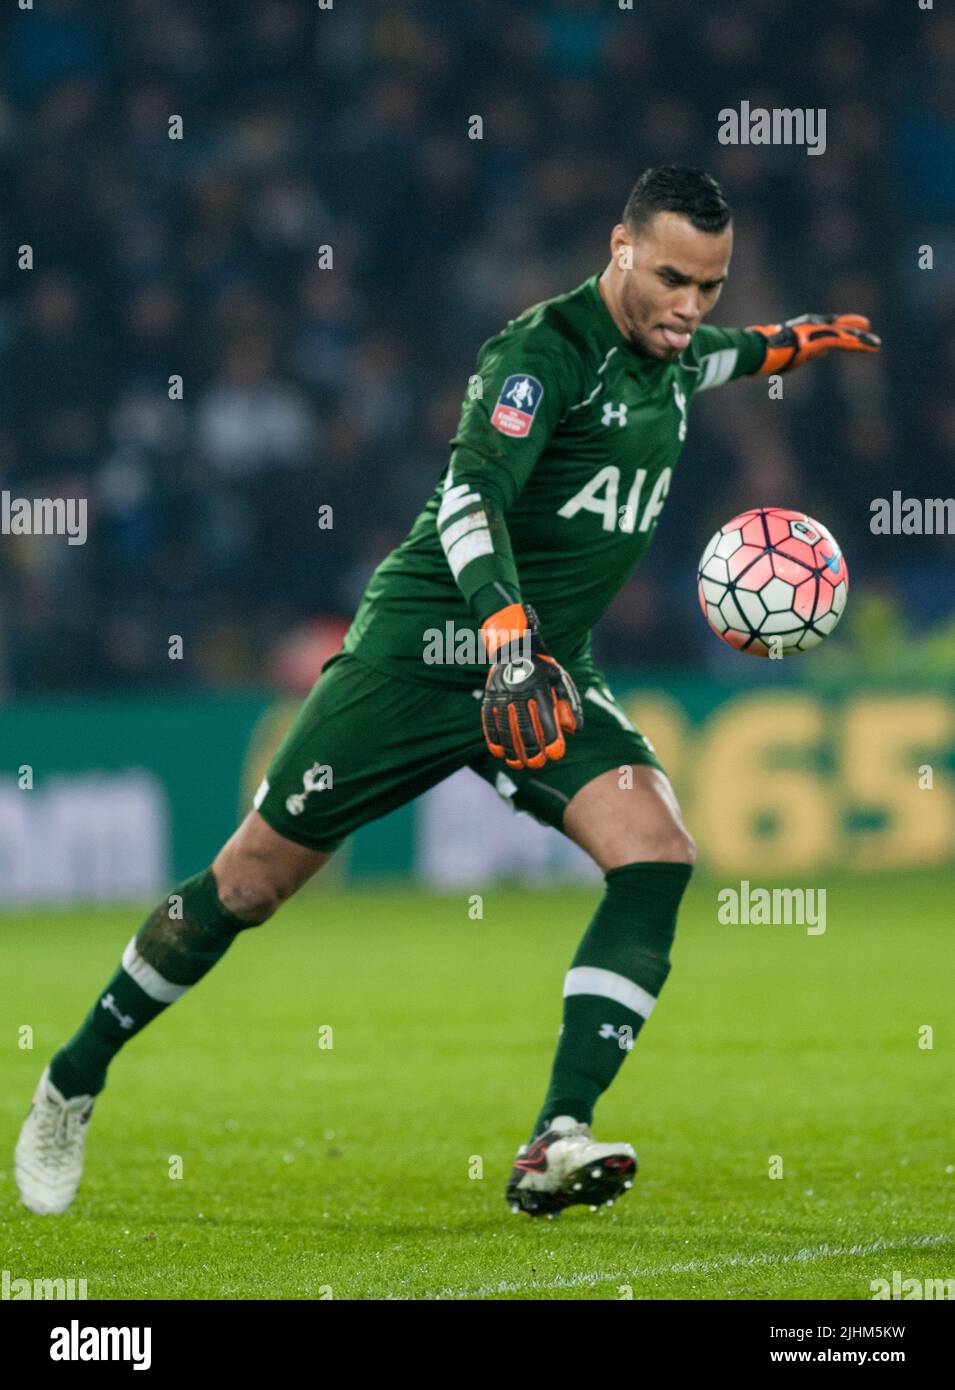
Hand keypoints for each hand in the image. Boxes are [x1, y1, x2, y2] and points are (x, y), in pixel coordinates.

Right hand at [480, 602, 582, 769]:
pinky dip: (494, 739)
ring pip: (506, 728)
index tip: (555, 754)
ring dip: (512, 750)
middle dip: (532, 750)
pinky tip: (499, 753)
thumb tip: (572, 729)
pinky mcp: (489, 697)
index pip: (546, 719)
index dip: (551, 739)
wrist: (514, 646)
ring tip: (518, 765)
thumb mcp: (560, 679)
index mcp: (540, 688)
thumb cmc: (542, 668)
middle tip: (538, 764)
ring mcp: (502, 695)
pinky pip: (489, 722)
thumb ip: (568, 703)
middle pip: (525, 727)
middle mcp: (520, 692)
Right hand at [749, 313, 880, 373]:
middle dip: (851, 325)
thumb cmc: (764, 354)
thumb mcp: (788, 354)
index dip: (834, 329)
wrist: (759, 350)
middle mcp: (811, 327)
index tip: (843, 330)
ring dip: (861, 340)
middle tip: (866, 325)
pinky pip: (845, 341)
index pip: (822, 328)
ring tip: (876, 344)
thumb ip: (807, 353)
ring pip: (844, 335)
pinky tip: (872, 346)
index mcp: (801, 331)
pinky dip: (859, 344)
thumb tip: (824, 352)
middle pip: (836, 325)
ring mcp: (817, 331)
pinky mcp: (822, 339)